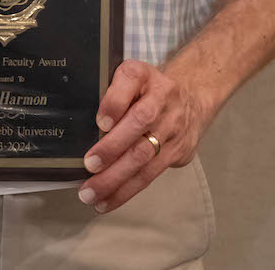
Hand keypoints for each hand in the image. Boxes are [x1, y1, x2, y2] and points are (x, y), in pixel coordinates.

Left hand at [78, 60, 206, 213]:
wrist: (192, 96)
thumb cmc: (146, 90)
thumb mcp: (128, 79)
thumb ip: (109, 95)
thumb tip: (82, 127)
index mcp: (144, 74)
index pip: (131, 79)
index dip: (115, 101)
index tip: (100, 121)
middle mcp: (163, 96)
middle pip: (140, 121)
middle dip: (112, 147)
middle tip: (89, 165)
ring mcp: (173, 125)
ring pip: (145, 154)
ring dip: (116, 178)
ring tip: (92, 194)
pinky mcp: (178, 151)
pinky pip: (151, 174)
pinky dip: (127, 190)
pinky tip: (107, 200)